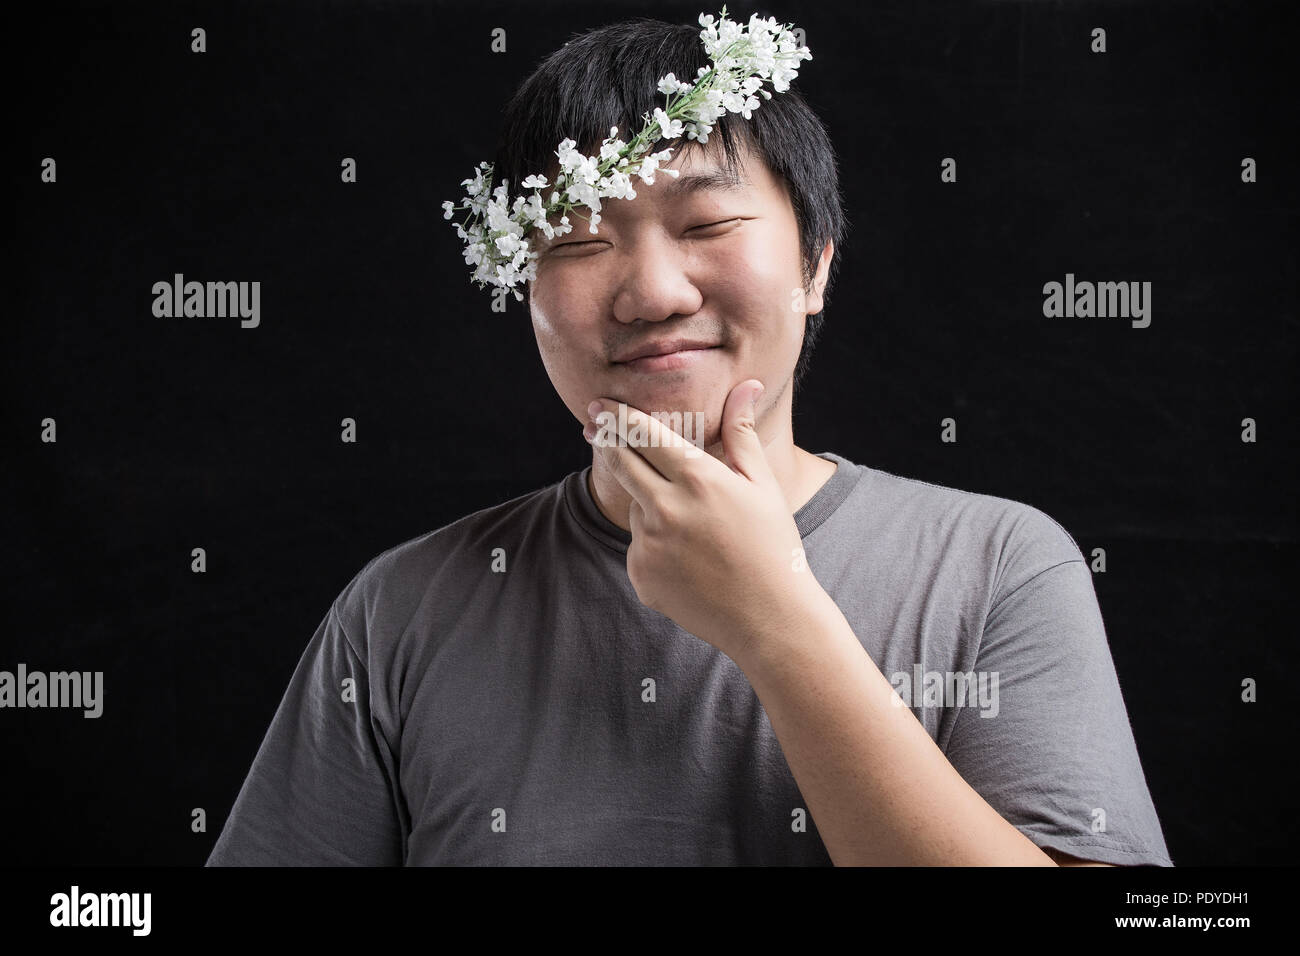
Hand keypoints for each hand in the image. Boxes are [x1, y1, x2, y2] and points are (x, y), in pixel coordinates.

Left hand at [583, 379, 826, 664]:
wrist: (769, 617)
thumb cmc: (773, 545)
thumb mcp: (762, 485)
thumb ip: (742, 433)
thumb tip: (748, 385)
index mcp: (698, 479)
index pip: (642, 433)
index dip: (617, 415)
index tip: (600, 404)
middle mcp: (666, 508)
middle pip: (620, 461)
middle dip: (606, 441)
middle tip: (594, 425)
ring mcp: (649, 545)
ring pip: (635, 507)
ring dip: (648, 502)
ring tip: (693, 527)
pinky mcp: (640, 575)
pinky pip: (639, 546)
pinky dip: (655, 544)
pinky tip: (689, 560)